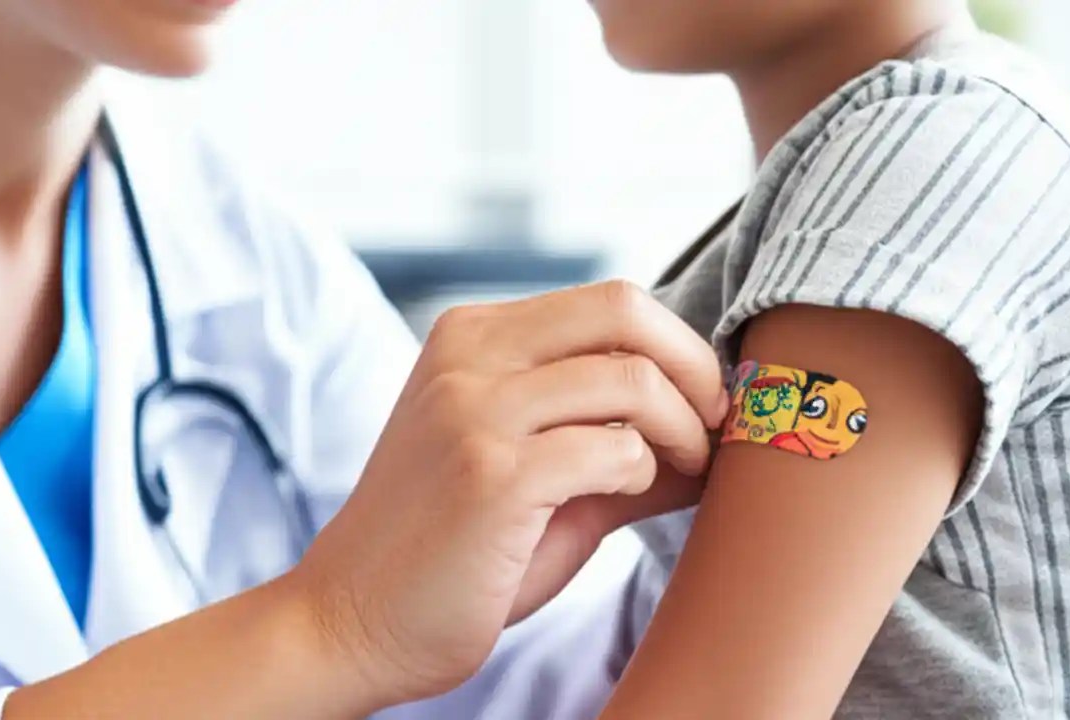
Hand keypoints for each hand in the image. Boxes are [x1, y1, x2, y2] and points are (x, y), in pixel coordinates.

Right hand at [289, 280, 726, 709]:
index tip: (704, 405)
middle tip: (716, 427)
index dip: (677, 348)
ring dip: (684, 431)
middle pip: (626, 308)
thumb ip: (611, 435)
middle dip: (695, 367)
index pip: (608, 302)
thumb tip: (717, 428)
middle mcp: (468, 355)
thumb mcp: (529, 470)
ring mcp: (475, 409)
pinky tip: (627, 498)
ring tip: (686, 475)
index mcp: (471, 336)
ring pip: (632, 378)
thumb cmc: (451, 549)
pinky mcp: (491, 474)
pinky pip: (614, 449)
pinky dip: (643, 475)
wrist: (352, 622)